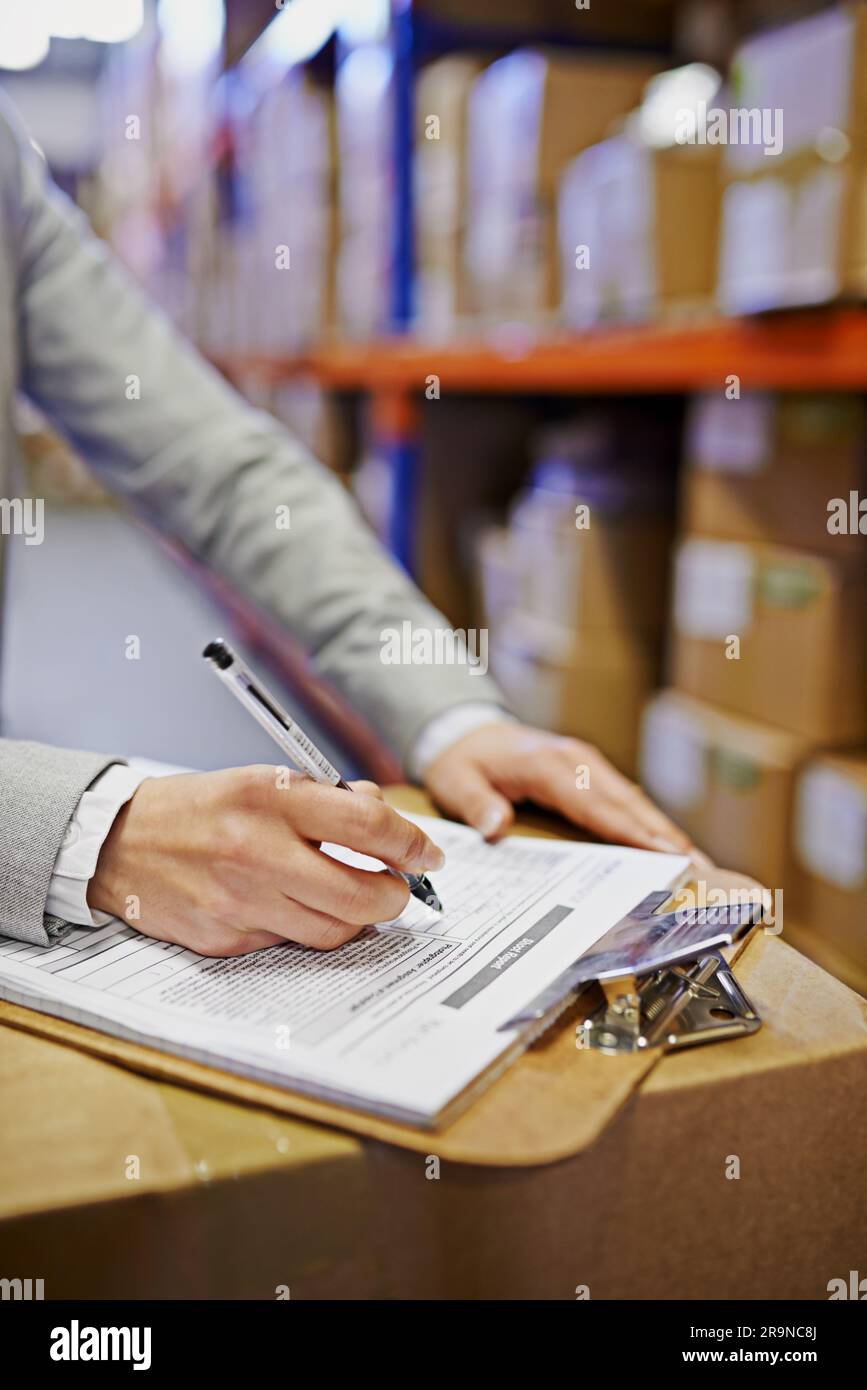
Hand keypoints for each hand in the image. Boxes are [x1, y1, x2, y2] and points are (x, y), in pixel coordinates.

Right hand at [89, 766, 445, 956]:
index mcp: (272, 797)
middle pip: (362, 894)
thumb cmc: (203, 807)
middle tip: (396, 888)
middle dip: (394, 897)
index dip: (412, 845)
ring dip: (357, 919)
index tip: (428, 855)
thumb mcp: (264, 780)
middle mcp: (258, 850)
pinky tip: (297, 908)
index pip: (369, 826)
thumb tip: (385, 822)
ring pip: (334, 930)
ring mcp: (241, 901)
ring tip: (352, 898)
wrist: (119, 843)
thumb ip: (327, 799)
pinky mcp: (226, 938)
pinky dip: (307, 928)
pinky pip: (291, 944)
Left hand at [423, 722, 703, 856]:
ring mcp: (586, 764)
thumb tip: (496, 825)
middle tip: (700, 869)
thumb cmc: (462, 762)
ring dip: (665, 831)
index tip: (664, 854)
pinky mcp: (590, 771)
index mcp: (547, 765)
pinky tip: (670, 847)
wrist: (465, 730)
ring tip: (699, 865)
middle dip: (665, 836)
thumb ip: (475, 803)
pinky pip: (624, 799)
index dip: (631, 831)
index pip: (595, 804)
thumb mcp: (455, 782)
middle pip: (627, 802)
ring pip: (633, 800)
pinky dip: (649, 822)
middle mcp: (576, 760)